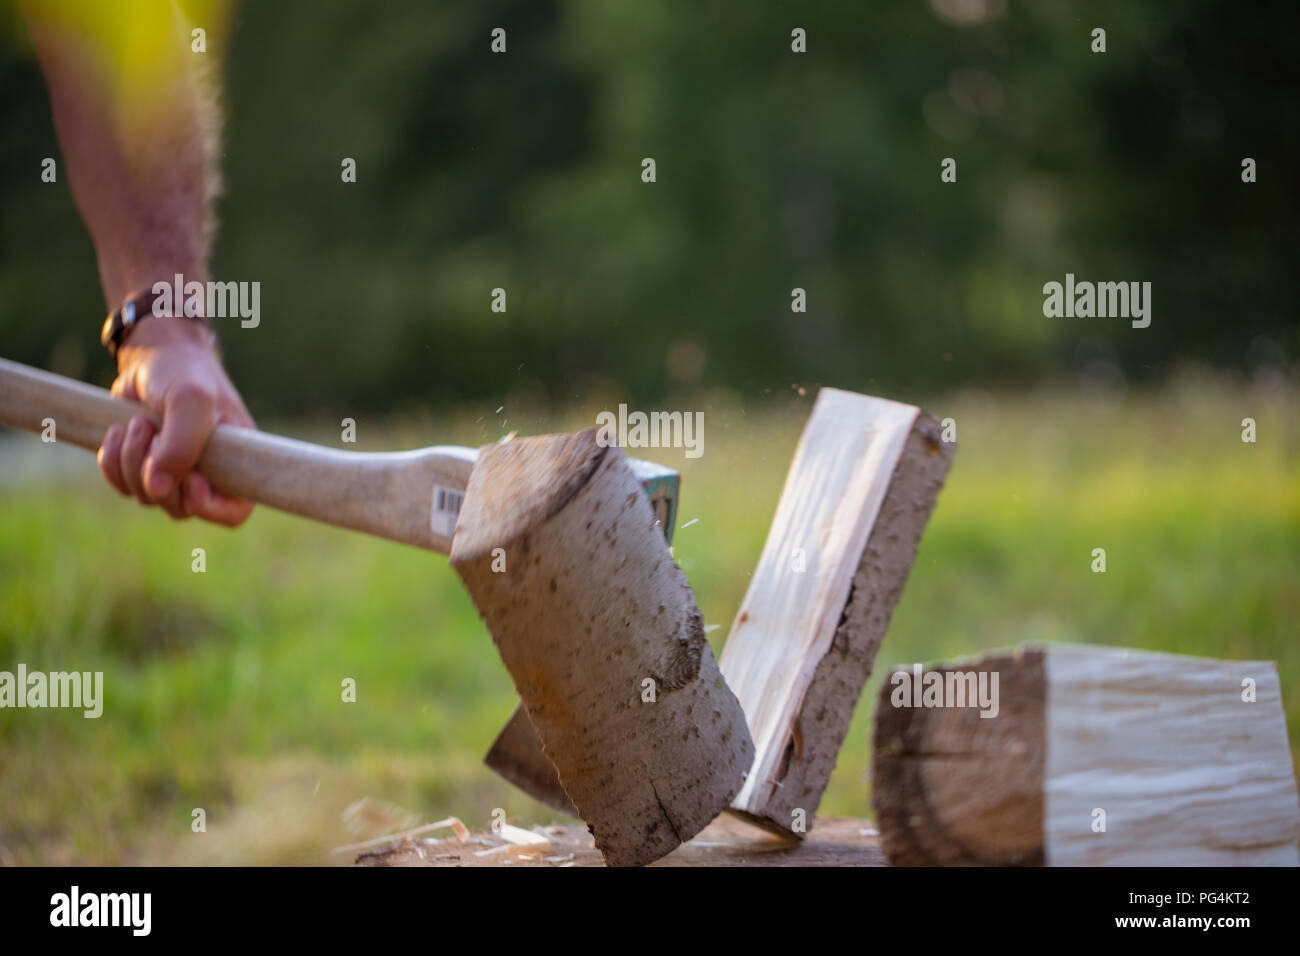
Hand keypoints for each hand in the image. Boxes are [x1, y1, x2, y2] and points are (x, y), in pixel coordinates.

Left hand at [97, 318, 254, 525]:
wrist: (152, 356)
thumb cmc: (185, 373)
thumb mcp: (191, 400)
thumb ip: (181, 445)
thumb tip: (158, 488)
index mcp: (236, 462)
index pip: (234, 511)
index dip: (210, 507)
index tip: (191, 479)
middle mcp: (208, 474)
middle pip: (181, 508)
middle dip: (157, 472)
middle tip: (153, 429)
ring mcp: (174, 474)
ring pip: (147, 497)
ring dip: (132, 460)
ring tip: (138, 421)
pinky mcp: (143, 468)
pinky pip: (121, 486)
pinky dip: (112, 462)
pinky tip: (117, 431)